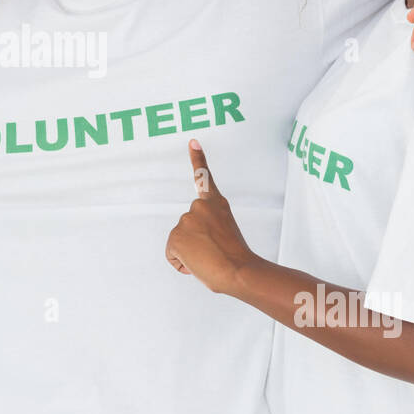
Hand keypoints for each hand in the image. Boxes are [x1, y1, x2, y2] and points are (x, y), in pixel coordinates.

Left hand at [165, 140, 260, 294]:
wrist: (239, 271)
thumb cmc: (237, 263)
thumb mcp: (226, 237)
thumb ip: (210, 232)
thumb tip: (197, 246)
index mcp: (218, 204)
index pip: (204, 178)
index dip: (198, 159)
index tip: (192, 142)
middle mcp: (200, 207)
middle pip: (187, 227)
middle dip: (196, 242)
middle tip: (214, 251)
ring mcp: (187, 219)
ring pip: (180, 242)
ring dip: (191, 254)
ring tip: (209, 258)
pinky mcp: (176, 234)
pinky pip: (173, 255)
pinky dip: (182, 264)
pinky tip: (198, 263)